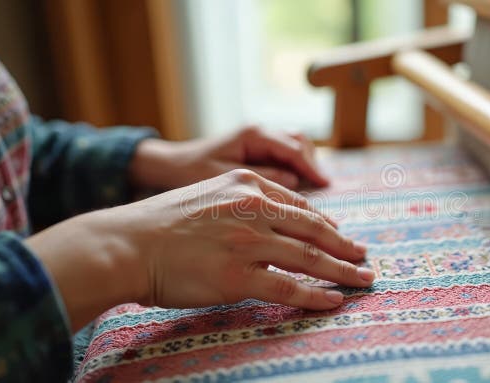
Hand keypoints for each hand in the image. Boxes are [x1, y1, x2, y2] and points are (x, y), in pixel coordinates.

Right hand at [28, 170, 370, 329]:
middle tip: (364, 257)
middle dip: (344, 246)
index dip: (325, 223)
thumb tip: (267, 225)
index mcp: (246, 185)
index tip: (340, 235)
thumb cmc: (158, 225)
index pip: (298, 206)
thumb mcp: (206, 197)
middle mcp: (253, 208)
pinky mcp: (240, 275)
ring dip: (342, 271)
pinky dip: (316, 295)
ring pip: (309, 257)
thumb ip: (240, 206)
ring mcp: (248, 241)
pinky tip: (334, 300)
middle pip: (313, 229)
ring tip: (363, 280)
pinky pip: (289, 286)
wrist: (125, 244)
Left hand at [130, 126, 328, 190]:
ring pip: (294, 145)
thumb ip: (261, 177)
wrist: (169, 164)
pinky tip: (296, 187)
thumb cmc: (192, 171)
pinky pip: (284, 153)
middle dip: (313, 164)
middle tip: (323, 188)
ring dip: (306, 164)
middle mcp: (259, 132)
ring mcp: (258, 138)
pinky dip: (294, 166)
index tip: (326, 185)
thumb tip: (294, 180)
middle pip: (299, 143)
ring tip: (313, 188)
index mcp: (253, 135)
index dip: (312, 168)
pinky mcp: (256, 148)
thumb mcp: (225, 178)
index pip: (293, 149)